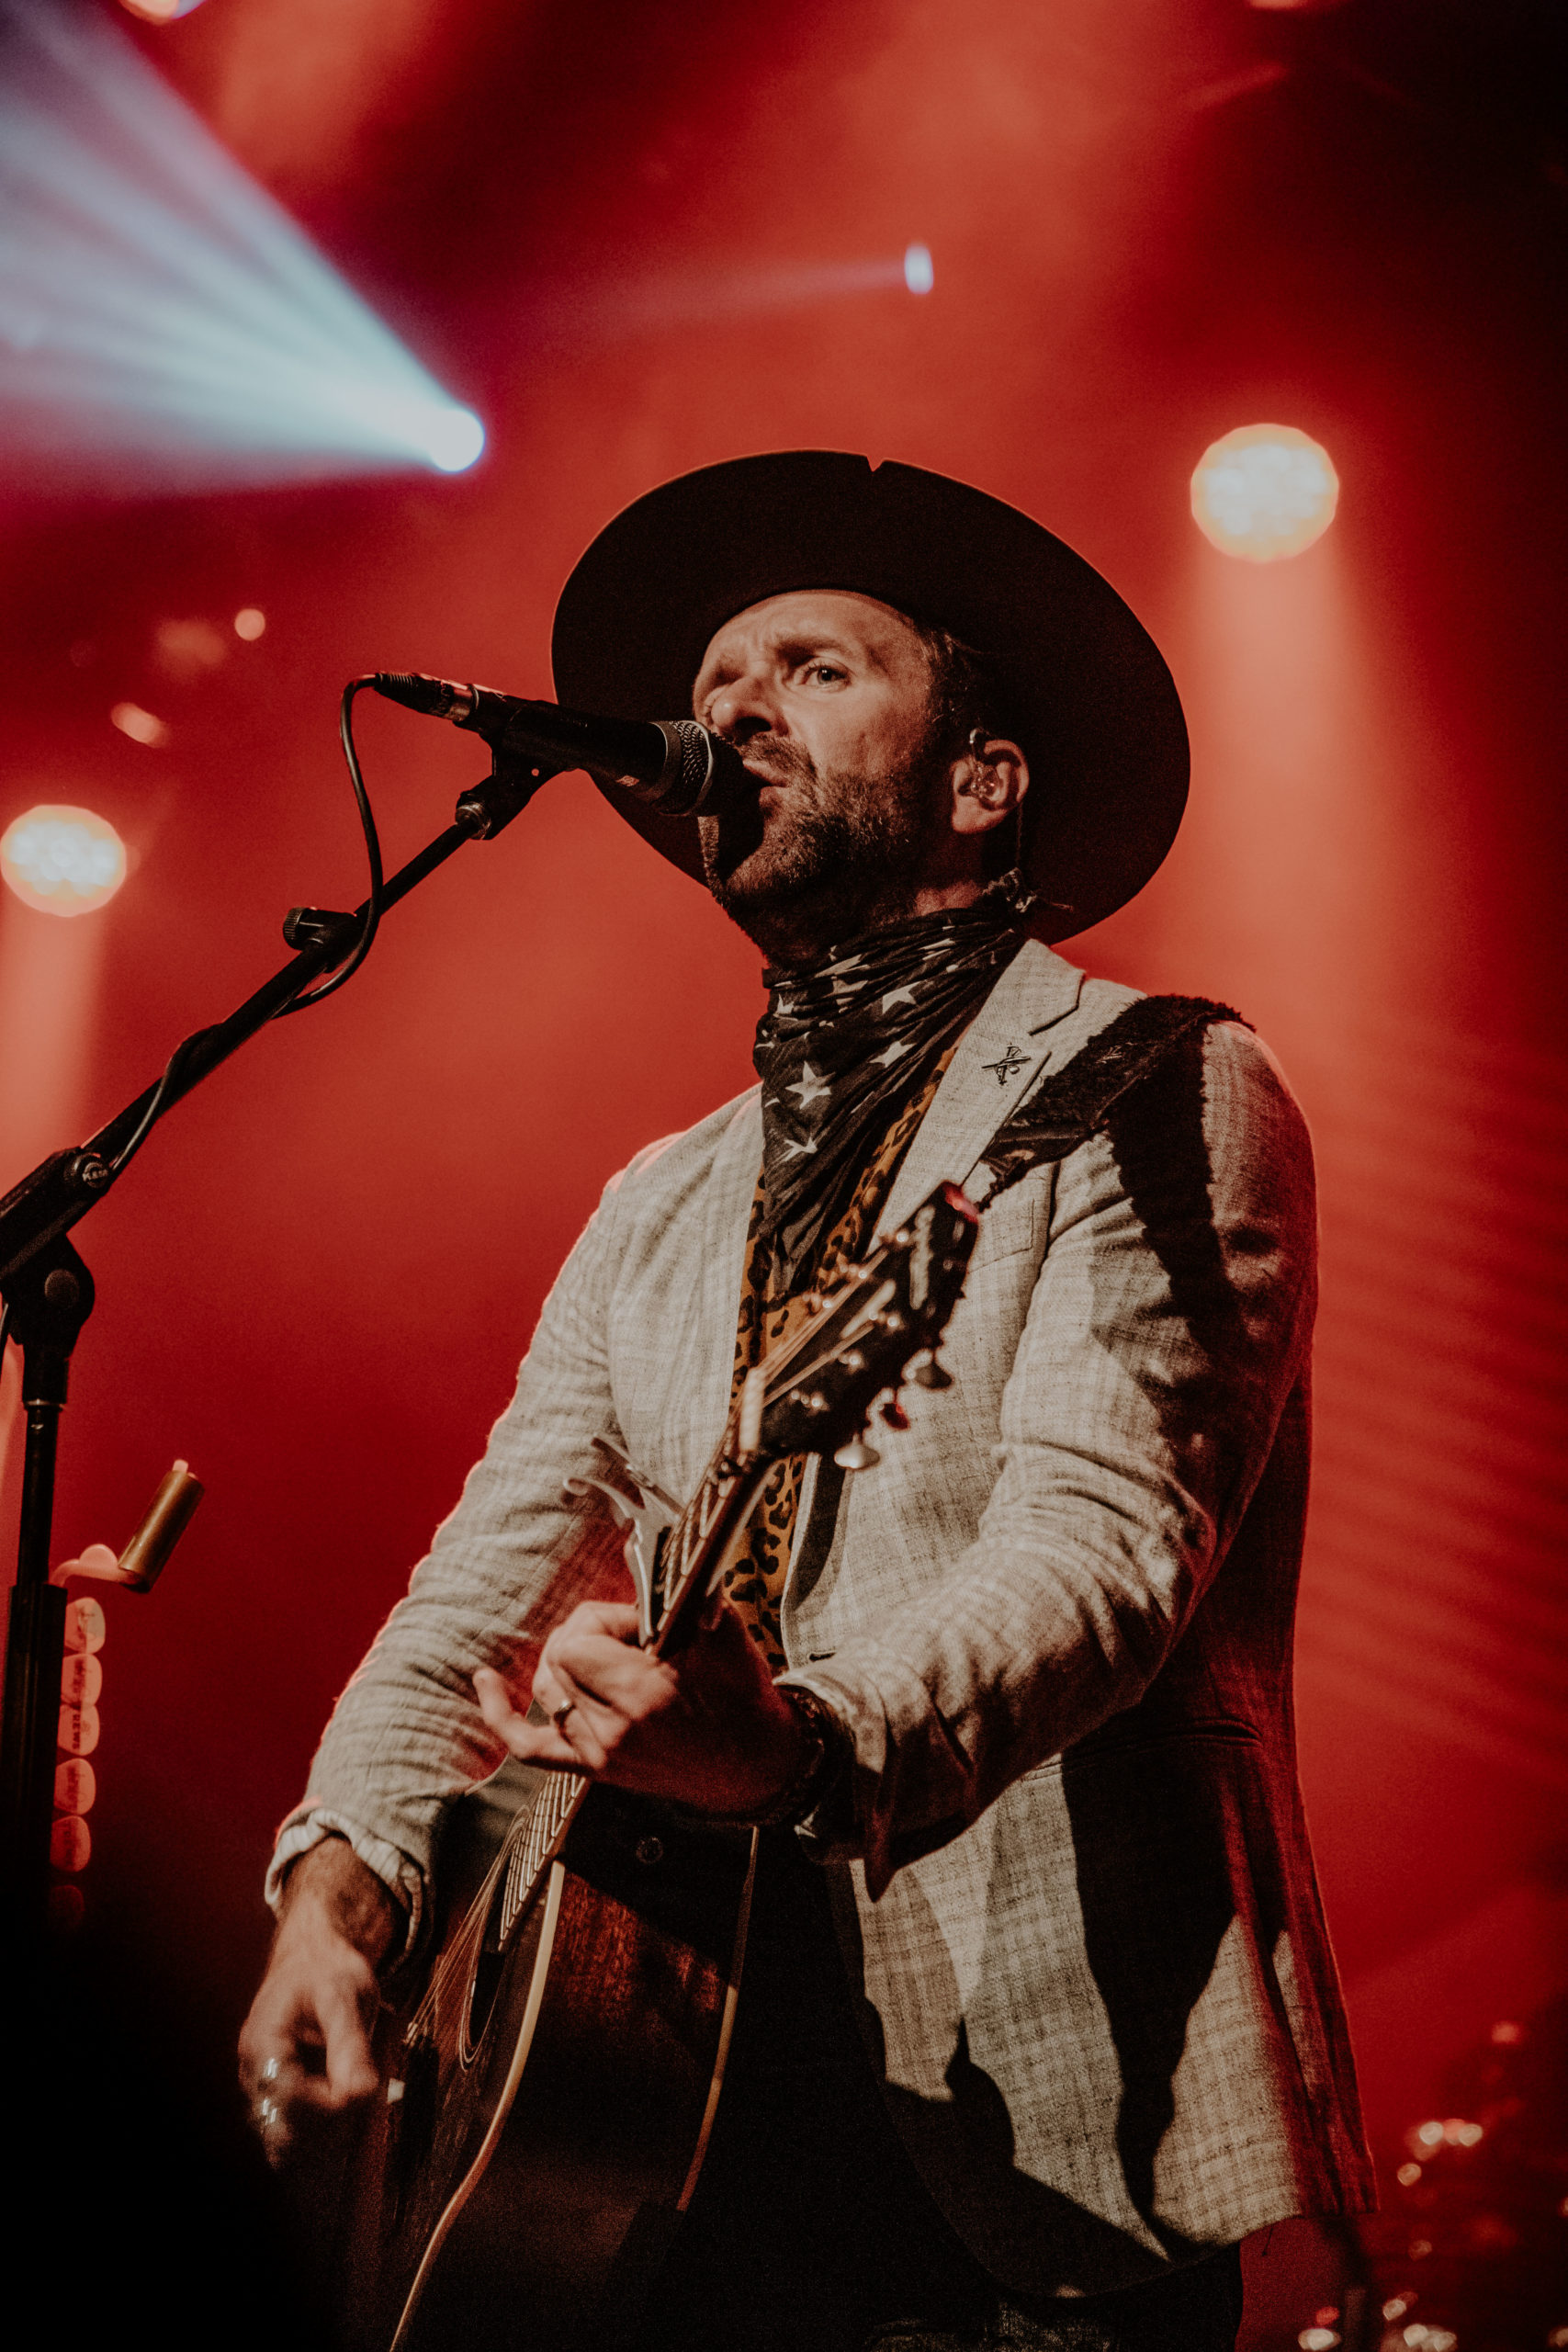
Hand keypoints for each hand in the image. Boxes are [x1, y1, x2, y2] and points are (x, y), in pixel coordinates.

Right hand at [238, 1836, 394, 2164]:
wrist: (314, 1957)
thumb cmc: (327, 1970)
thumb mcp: (344, 1996)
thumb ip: (349, 2045)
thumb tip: (361, 2095)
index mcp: (262, 2043)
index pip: (286, 2096)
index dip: (325, 2106)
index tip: (361, 2095)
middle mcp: (253, 2071)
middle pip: (280, 2126)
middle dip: (324, 2128)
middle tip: (362, 2105)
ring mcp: (262, 2087)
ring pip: (283, 2138)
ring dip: (322, 2137)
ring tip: (357, 2111)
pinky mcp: (278, 2095)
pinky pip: (292, 2130)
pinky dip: (320, 2133)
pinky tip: (347, 2123)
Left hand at [474, 1597, 807, 1817]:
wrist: (757, 1767)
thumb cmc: (744, 1701)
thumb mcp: (726, 1638)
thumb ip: (692, 1598)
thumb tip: (666, 1560)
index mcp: (642, 1694)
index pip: (580, 1636)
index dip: (604, 1619)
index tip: (639, 1624)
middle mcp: (612, 1729)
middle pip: (558, 1658)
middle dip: (587, 1634)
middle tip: (628, 1637)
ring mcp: (599, 1754)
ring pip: (545, 1689)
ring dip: (566, 1662)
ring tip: (604, 1655)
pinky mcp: (594, 1770)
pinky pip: (528, 1746)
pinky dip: (500, 1715)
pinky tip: (484, 1681)